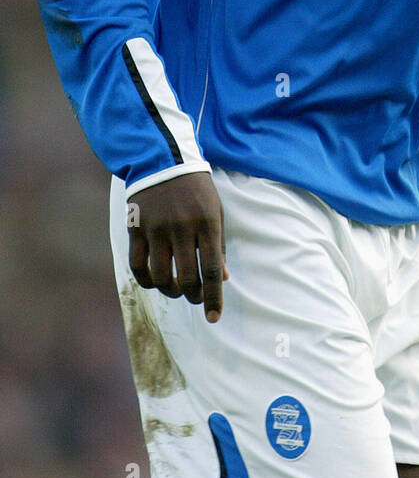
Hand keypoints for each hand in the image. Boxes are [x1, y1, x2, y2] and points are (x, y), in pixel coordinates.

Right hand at [128, 171, 227, 321]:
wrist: (163, 160)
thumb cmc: (196, 190)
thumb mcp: (215, 212)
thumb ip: (218, 245)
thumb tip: (223, 278)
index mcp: (207, 223)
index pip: (213, 270)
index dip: (213, 298)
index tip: (214, 318)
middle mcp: (182, 228)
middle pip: (187, 278)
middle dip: (192, 296)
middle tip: (194, 296)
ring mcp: (156, 229)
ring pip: (161, 277)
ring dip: (170, 290)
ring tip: (176, 288)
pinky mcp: (136, 229)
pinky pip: (137, 266)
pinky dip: (147, 281)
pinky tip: (155, 281)